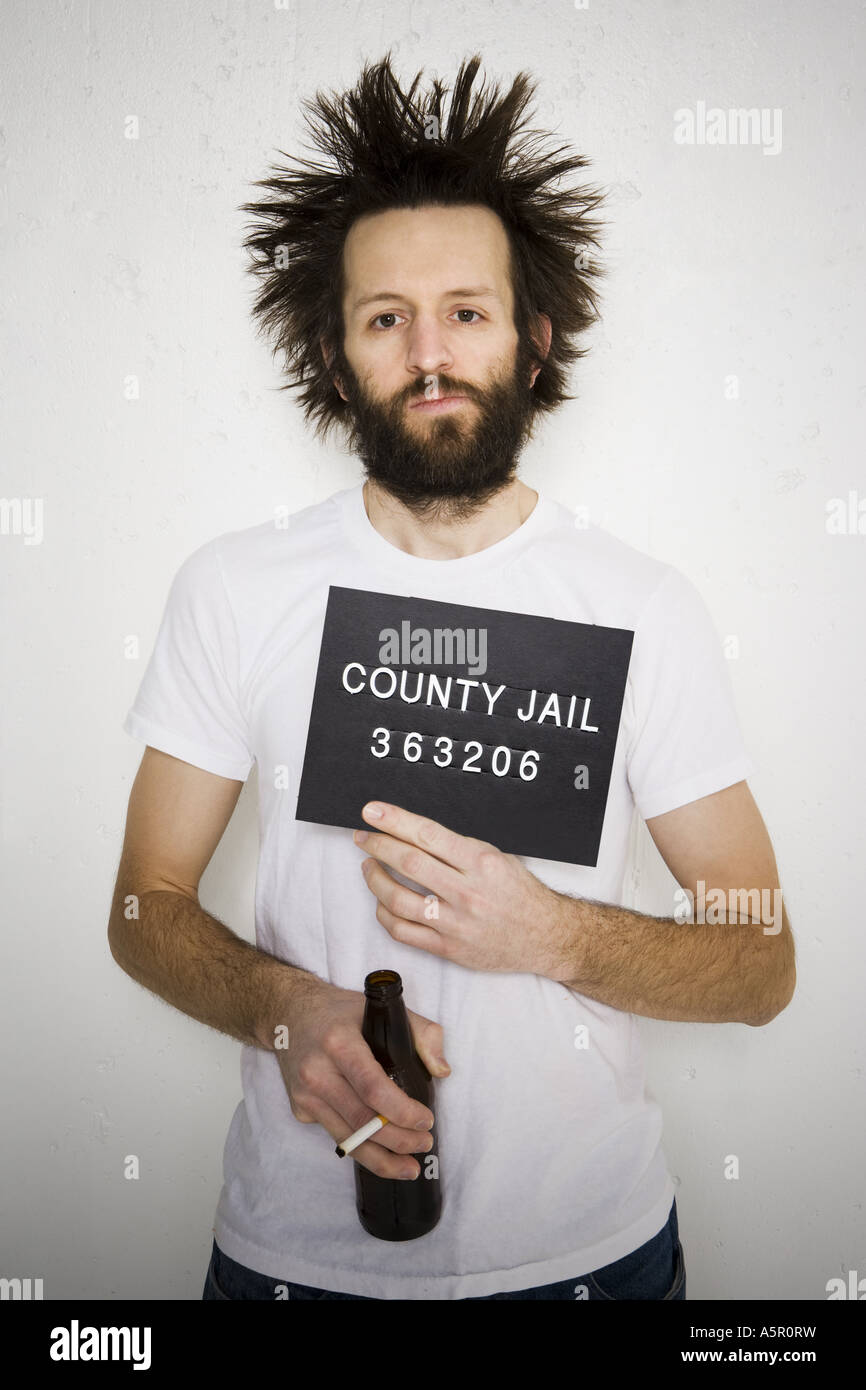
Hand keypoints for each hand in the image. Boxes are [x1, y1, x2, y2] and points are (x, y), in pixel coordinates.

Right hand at [275, 977, 449, 1180]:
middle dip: (399, 1140)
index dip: (402, 1112)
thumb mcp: (383, 1009)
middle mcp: (317, 1072)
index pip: (373, 1087)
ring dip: (382, 1159)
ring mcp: (305, 1094)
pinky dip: (362, 1148)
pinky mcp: (300, 1109)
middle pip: (362, 1121)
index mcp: (339, 1043)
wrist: (288, 1016)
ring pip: (348, 1139)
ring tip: (409, 1167)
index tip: (425, 1121)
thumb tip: (442, 1070)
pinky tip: (382, 1151)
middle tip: (425, 1143)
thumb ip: (423, 1033)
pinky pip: (336, 1135)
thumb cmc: (340, 1012)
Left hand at [354, 800, 569, 976]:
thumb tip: (416, 832)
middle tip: (363, 835)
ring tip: (368, 865)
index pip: (427, 835)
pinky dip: (384, 914)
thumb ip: (459, 847)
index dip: (394, 820)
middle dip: (378, 845)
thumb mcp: (498, 857)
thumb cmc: (520, 893)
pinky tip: (382, 901)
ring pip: (398, 899)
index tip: (372, 811)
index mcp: (480, 863)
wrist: (543, 936)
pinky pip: (403, 931)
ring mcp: (455, 923)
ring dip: (375, 879)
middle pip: (408, 863)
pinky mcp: (448, 948)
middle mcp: (466, 892)